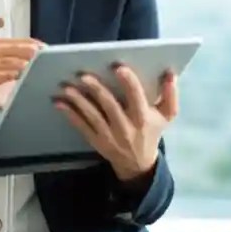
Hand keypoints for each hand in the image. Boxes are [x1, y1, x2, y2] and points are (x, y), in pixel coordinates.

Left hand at [53, 64, 179, 182]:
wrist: (138, 164)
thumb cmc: (152, 131)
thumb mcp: (167, 116)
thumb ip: (171, 95)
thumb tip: (170, 74)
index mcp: (143, 118)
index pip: (136, 97)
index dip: (129, 82)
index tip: (119, 67)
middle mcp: (126, 127)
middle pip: (110, 106)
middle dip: (97, 89)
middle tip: (84, 75)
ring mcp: (109, 136)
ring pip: (92, 116)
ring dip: (79, 101)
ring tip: (67, 87)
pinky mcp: (96, 141)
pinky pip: (81, 126)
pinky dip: (70, 114)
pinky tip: (59, 103)